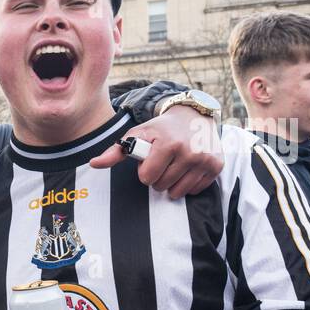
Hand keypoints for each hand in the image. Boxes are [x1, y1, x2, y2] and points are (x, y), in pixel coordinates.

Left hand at [91, 104, 223, 198]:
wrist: (193, 116)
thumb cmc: (161, 129)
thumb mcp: (138, 135)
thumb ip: (116, 151)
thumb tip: (94, 163)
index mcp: (168, 144)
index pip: (147, 178)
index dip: (145, 171)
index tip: (150, 158)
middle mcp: (190, 152)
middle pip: (161, 187)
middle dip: (158, 176)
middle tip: (163, 160)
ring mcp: (205, 160)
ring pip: (178, 192)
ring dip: (172, 182)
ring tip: (174, 164)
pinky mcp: (216, 167)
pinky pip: (194, 190)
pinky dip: (188, 183)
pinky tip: (187, 167)